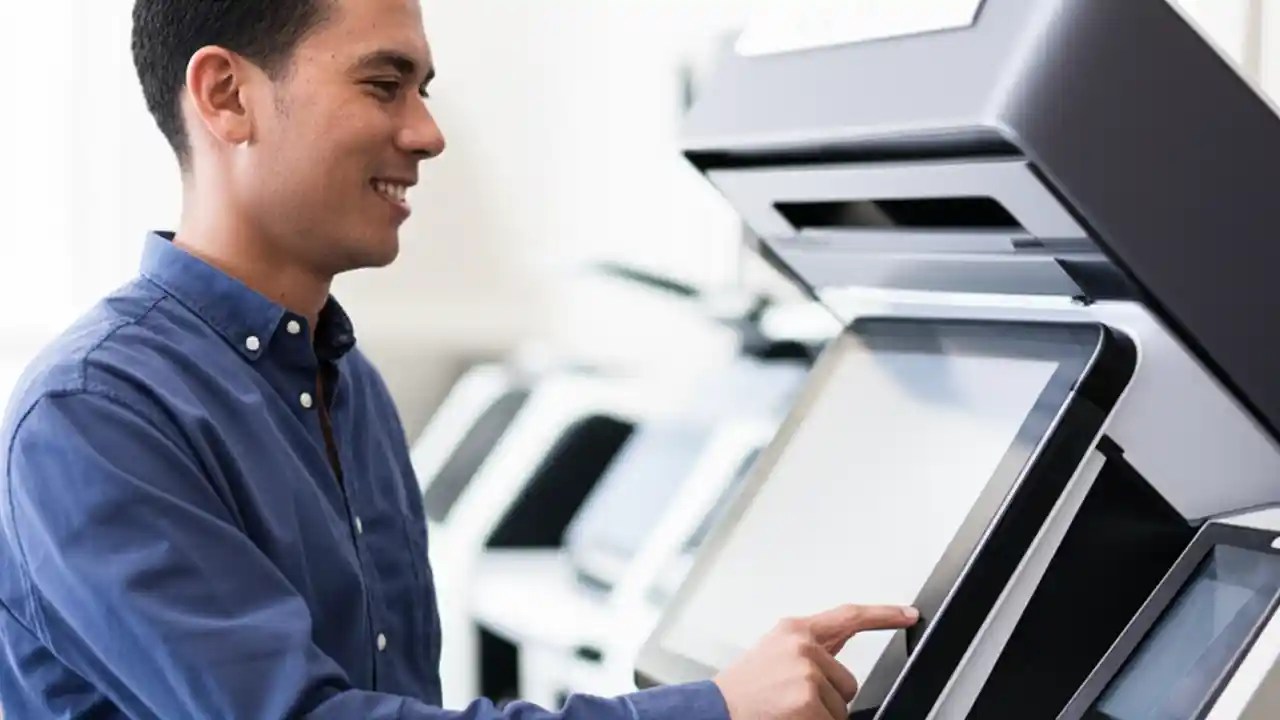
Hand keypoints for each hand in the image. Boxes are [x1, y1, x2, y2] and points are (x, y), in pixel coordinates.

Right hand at [713, 604, 919, 719]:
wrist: (712, 712)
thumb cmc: (742, 691)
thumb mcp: (774, 656)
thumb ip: (810, 653)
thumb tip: (838, 668)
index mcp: (794, 631)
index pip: (849, 617)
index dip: (883, 614)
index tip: (909, 614)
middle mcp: (802, 647)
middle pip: (847, 681)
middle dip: (827, 697)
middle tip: (789, 701)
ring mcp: (807, 674)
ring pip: (841, 707)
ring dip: (818, 715)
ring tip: (783, 710)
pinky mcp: (807, 701)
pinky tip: (787, 719)